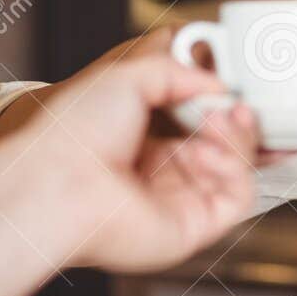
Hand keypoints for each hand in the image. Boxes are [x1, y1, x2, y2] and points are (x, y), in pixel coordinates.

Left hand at [0, 30, 260, 271]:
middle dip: (238, 120)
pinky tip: (210, 151)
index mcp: (148, 140)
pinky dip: (236, 168)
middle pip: (227, 145)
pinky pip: (238, 197)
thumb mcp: (128, 75)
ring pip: (239, 169)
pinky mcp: (194, 225)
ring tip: (221, 120)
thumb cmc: (75, 133)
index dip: (225, 105)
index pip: (204, 122)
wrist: (56, 180)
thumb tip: (217, 83)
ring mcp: (182, 199)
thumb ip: (178, 70)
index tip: (234, 86)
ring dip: (239, 139)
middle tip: (236, 102)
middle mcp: (166, 171)